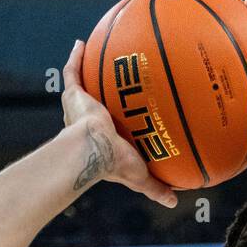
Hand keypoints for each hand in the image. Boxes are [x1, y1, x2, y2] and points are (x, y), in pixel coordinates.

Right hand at [61, 40, 176, 207]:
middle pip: (94, 105)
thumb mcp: (141, 177)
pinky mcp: (73, 96)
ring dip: (86, 72)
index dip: (115, 123)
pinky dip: (75, 58)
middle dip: (98, 96)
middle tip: (111, 84)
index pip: (108, 130)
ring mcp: (79, 108)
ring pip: (81, 86)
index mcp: (102, 140)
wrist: (94, 149)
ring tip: (93, 54)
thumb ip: (156, 188)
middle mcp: (88, 122)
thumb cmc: (115, 165)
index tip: (124, 115)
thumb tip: (174, 202)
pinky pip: (72, 72)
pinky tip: (81, 43)